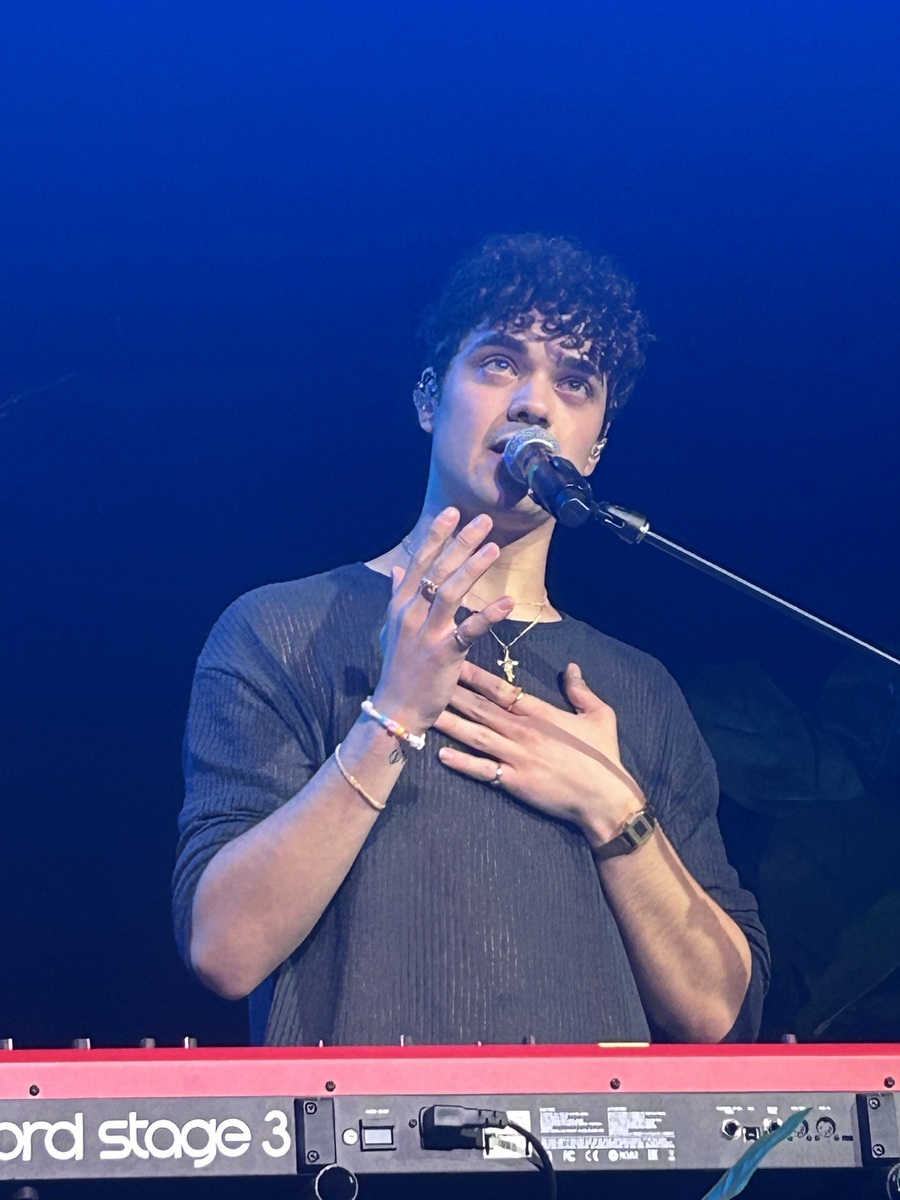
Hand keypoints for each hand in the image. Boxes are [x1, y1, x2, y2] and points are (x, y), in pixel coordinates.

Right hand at [371, 509, 514, 733]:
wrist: (396, 708)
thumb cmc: (398, 668)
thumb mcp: (391, 628)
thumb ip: (396, 596)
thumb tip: (398, 570)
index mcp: (400, 605)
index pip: (419, 561)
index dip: (436, 536)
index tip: (452, 512)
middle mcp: (411, 614)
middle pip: (437, 570)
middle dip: (459, 543)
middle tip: (482, 521)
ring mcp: (427, 633)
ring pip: (450, 592)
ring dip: (472, 568)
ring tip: (492, 547)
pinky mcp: (445, 654)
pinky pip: (469, 630)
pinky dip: (489, 614)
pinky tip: (507, 602)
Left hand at [433, 661, 645, 846]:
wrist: (605, 798)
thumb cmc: (604, 755)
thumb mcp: (600, 715)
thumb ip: (580, 690)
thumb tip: (570, 667)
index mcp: (540, 713)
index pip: (501, 689)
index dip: (476, 676)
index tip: (457, 662)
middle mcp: (523, 731)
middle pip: (480, 708)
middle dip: (453, 694)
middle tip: (429, 681)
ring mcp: (516, 756)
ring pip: (475, 735)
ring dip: (450, 723)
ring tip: (427, 712)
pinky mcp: (514, 781)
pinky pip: (482, 770)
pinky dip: (461, 763)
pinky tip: (441, 755)